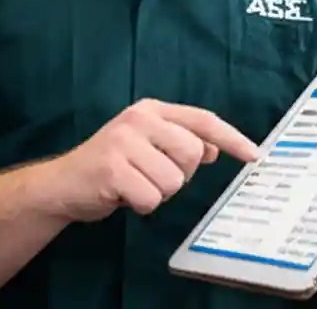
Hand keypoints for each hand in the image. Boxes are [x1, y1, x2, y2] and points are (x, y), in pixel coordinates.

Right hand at [47, 99, 259, 222]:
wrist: (62, 184)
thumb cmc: (111, 166)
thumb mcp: (147, 147)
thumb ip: (179, 142)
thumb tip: (213, 149)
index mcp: (150, 110)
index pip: (202, 120)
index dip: (232, 138)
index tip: (255, 155)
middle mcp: (138, 120)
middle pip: (191, 153)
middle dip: (178, 175)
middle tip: (152, 177)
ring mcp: (123, 142)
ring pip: (173, 181)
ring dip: (157, 193)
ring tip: (134, 186)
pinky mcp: (112, 168)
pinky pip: (151, 198)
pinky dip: (141, 206)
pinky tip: (122, 196)